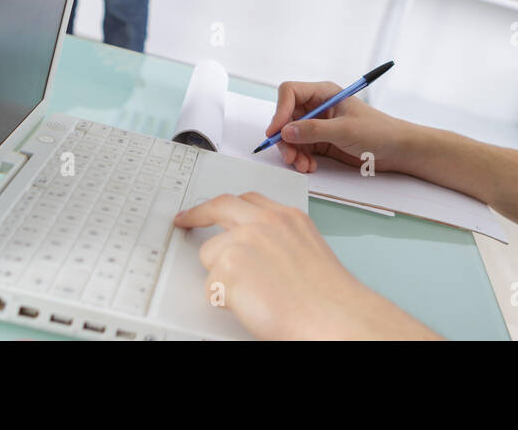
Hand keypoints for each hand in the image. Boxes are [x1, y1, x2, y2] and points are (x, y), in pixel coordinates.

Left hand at [172, 192, 439, 339]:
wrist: (332, 317)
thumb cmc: (327, 298)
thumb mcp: (308, 250)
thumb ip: (279, 240)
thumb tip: (255, 252)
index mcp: (288, 217)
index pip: (249, 200)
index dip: (227, 205)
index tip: (214, 207)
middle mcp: (264, 222)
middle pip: (220, 206)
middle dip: (198, 213)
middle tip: (185, 219)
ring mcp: (243, 241)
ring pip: (211, 254)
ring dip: (221, 275)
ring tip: (253, 295)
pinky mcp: (227, 266)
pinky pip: (211, 285)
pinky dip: (224, 298)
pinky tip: (251, 304)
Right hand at [266, 80, 411, 174]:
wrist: (397, 150)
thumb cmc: (378, 132)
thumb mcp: (345, 130)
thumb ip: (314, 130)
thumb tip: (286, 131)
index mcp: (324, 93)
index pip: (290, 93)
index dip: (280, 110)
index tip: (276, 131)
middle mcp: (318, 107)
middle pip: (286, 117)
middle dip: (285, 138)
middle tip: (290, 156)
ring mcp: (318, 125)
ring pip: (291, 136)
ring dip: (293, 152)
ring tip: (303, 166)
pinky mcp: (321, 142)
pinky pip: (301, 148)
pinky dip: (301, 159)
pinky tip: (310, 166)